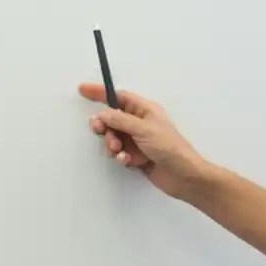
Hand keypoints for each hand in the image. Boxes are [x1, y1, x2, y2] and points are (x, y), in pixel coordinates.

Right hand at [77, 83, 209, 200]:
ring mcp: (138, 140)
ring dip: (112, 143)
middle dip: (104, 125)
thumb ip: (120, 120)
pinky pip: (120, 153)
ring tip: (118, 150)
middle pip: (112, 118)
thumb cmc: (169, 147)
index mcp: (145, 110)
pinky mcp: (137, 156)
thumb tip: (102, 113)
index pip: (119, 96)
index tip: (82, 89)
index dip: (100, 93)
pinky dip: (120, 156)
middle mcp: (140, 123)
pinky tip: (127, 161)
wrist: (183, 176)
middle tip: (100, 130)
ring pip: (113, 137)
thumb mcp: (143, 129)